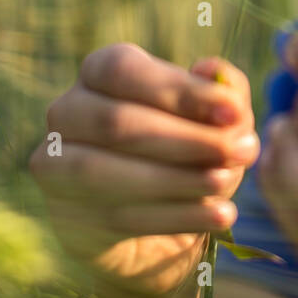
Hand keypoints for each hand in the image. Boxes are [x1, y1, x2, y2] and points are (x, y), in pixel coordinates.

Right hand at [28, 44, 258, 297]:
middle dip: (186, 139)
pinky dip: (176, 216)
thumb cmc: (189, 153)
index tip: (233, 112)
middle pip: (116, 122)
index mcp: (100, 73)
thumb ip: (225, 95)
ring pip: (105, 171)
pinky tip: (218, 215)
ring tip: (225, 183)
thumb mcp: (216, 122)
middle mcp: (67, 112)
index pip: (124, 70)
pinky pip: (116, 216)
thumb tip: (215, 71)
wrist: (160, 226)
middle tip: (242, 152)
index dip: (181, 91)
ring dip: (176, 178)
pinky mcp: (65, 217)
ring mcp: (55, 166)